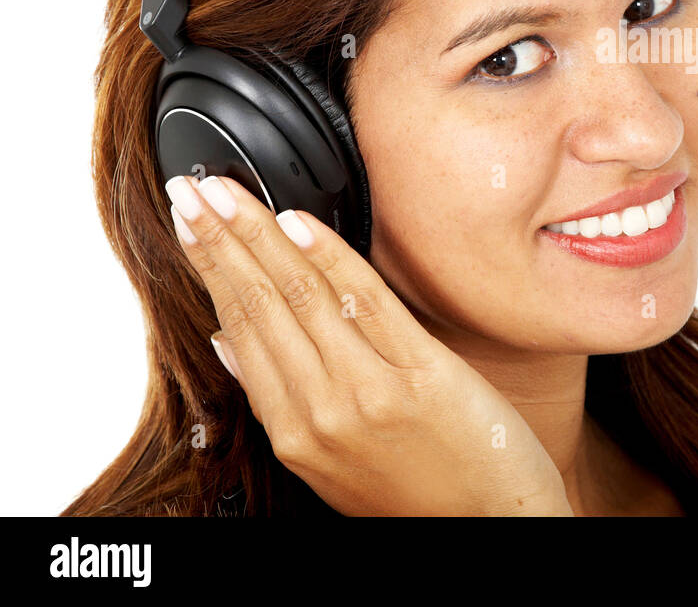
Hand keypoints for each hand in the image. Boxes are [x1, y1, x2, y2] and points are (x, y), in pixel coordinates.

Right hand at [164, 173, 572, 516]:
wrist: (492, 523)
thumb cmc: (414, 488)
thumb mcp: (327, 459)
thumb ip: (280, 399)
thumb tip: (229, 341)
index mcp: (293, 432)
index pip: (238, 330)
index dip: (210, 269)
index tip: (191, 224)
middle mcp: (320, 413)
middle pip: (258, 306)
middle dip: (220, 241)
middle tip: (191, 190)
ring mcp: (369, 393)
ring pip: (300, 297)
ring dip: (257, 235)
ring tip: (228, 193)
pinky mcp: (421, 375)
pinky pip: (366, 303)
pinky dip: (328, 256)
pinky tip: (299, 222)